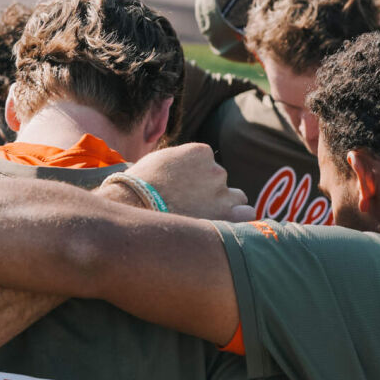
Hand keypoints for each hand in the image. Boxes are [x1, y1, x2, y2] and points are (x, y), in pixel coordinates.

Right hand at [115, 144, 251, 221]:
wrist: (133, 207)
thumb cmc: (138, 186)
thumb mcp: (158, 162)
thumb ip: (178, 163)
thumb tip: (179, 173)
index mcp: (200, 152)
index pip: (208, 164)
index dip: (196, 179)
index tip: (184, 190)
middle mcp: (216, 170)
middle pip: (222, 182)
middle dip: (212, 192)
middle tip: (193, 207)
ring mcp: (223, 194)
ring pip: (238, 199)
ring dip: (226, 206)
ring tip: (206, 220)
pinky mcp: (226, 216)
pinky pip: (246, 215)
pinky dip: (239, 220)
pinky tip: (226, 227)